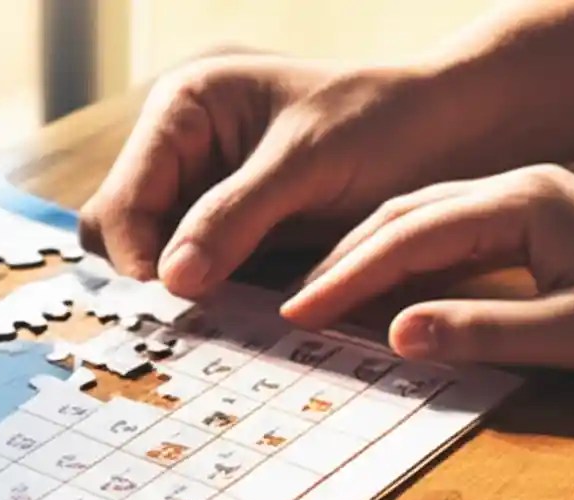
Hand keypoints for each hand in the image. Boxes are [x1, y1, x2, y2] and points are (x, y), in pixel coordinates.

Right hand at [79, 53, 453, 296]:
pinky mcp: (236, 232)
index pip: (121, 198)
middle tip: (200, 311)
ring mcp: (206, 194)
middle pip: (125, 233)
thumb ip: (232, 217)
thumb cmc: (382, 122)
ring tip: (228, 315)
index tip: (172, 296)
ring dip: (185, 292)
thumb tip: (169, 279)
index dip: (135, 250)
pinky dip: (216, 298)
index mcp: (185, 110)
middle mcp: (182, 152)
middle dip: (154, 273)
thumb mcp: (304, 164)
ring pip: (159, 261)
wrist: (451, 132)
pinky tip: (247, 311)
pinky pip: (202, 275)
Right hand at [282, 164, 573, 375]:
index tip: (296, 313)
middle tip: (291, 306)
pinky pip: (444, 233)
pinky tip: (382, 288)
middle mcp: (511, 189)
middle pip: (401, 215)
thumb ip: (483, 331)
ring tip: (320, 298)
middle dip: (340, 260)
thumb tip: (393, 336)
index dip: (346, 277)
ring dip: (365, 255)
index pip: (407, 237)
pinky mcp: (530, 220)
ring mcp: (520, 200)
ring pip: (418, 218)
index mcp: (517, 203)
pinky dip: (401, 259)